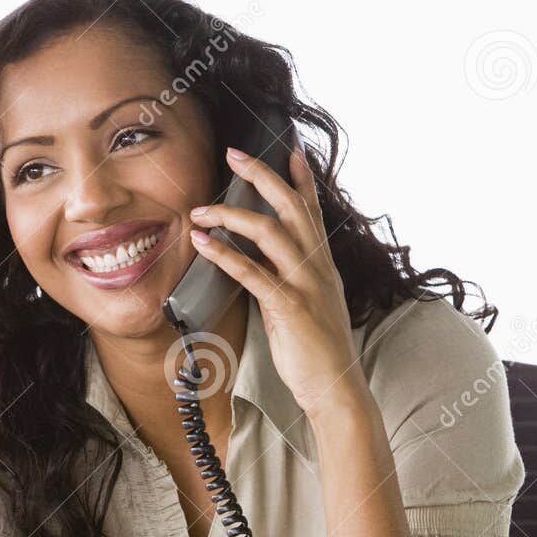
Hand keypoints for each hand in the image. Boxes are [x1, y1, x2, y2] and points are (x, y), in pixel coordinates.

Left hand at [188, 145, 366, 413]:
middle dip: (261, 175)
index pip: (312, 210)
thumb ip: (287, 279)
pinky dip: (224, 254)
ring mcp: (305, 284)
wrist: (335, 387)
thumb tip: (260, 264)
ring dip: (230, 214)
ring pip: (269, 231)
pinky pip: (253, 273)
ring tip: (200, 209)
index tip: (288, 148)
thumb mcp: (307, 305)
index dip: (301, 177)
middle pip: (290, 206)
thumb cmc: (317, 351)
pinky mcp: (289, 306)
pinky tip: (203, 244)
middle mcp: (317, 266)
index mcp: (322, 264)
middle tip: (233, 154)